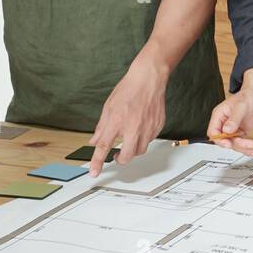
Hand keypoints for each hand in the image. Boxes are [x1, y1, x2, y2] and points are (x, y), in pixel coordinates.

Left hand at [87, 60, 167, 175]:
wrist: (149, 79)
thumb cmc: (129, 89)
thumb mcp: (108, 107)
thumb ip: (101, 127)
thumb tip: (95, 141)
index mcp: (117, 121)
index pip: (104, 146)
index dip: (97, 162)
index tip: (94, 172)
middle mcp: (133, 127)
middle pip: (127, 156)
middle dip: (121, 159)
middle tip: (117, 155)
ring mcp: (148, 128)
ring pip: (140, 150)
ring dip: (133, 149)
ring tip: (130, 138)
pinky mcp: (157, 127)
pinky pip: (150, 140)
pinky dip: (143, 138)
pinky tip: (141, 127)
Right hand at [206, 76, 252, 156]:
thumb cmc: (246, 96)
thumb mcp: (240, 107)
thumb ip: (234, 119)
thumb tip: (227, 130)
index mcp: (219, 116)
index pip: (213, 132)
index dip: (219, 139)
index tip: (228, 143)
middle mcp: (224, 124)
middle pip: (224, 140)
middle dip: (235, 144)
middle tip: (246, 144)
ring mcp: (232, 129)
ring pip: (234, 144)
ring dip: (243, 148)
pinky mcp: (240, 133)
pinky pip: (241, 144)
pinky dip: (248, 148)